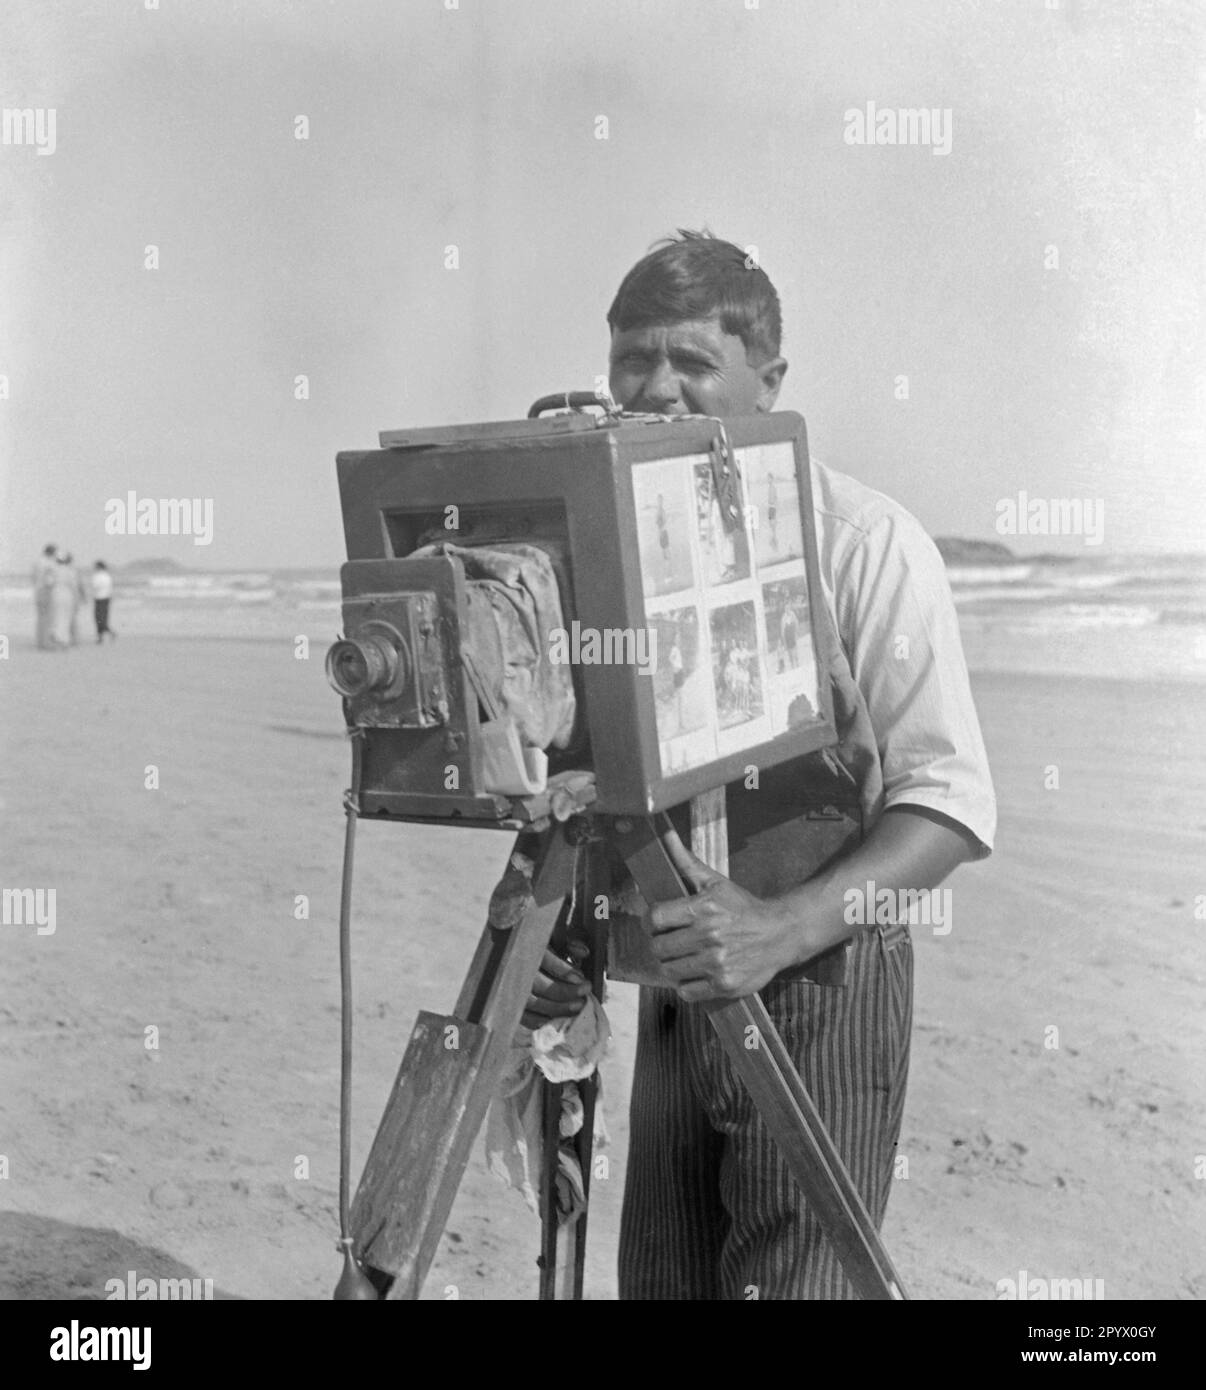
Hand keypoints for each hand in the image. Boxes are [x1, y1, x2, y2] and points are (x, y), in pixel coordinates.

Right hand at [521, 948, 589, 1030]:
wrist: (517, 963)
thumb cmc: (543, 954)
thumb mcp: (556, 945)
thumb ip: (570, 947)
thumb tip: (584, 952)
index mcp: (530, 951)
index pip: (547, 961)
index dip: (564, 971)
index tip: (581, 978)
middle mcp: (519, 971)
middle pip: (542, 985)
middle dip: (567, 991)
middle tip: (585, 992)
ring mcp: (515, 991)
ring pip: (536, 1004)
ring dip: (560, 1007)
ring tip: (579, 1006)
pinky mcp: (514, 1007)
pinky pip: (528, 1018)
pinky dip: (545, 1020)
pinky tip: (561, 1018)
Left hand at [649, 827, 802, 1002]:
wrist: (780, 934)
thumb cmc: (742, 907)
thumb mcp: (715, 882)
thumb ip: (685, 862)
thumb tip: (665, 835)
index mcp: (704, 908)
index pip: (655, 918)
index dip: (651, 922)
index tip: (657, 923)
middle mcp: (709, 936)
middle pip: (659, 948)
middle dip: (660, 944)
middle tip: (671, 941)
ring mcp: (717, 963)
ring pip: (669, 971)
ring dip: (672, 965)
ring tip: (684, 956)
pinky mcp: (724, 985)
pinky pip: (687, 991)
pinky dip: (687, 984)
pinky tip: (696, 972)